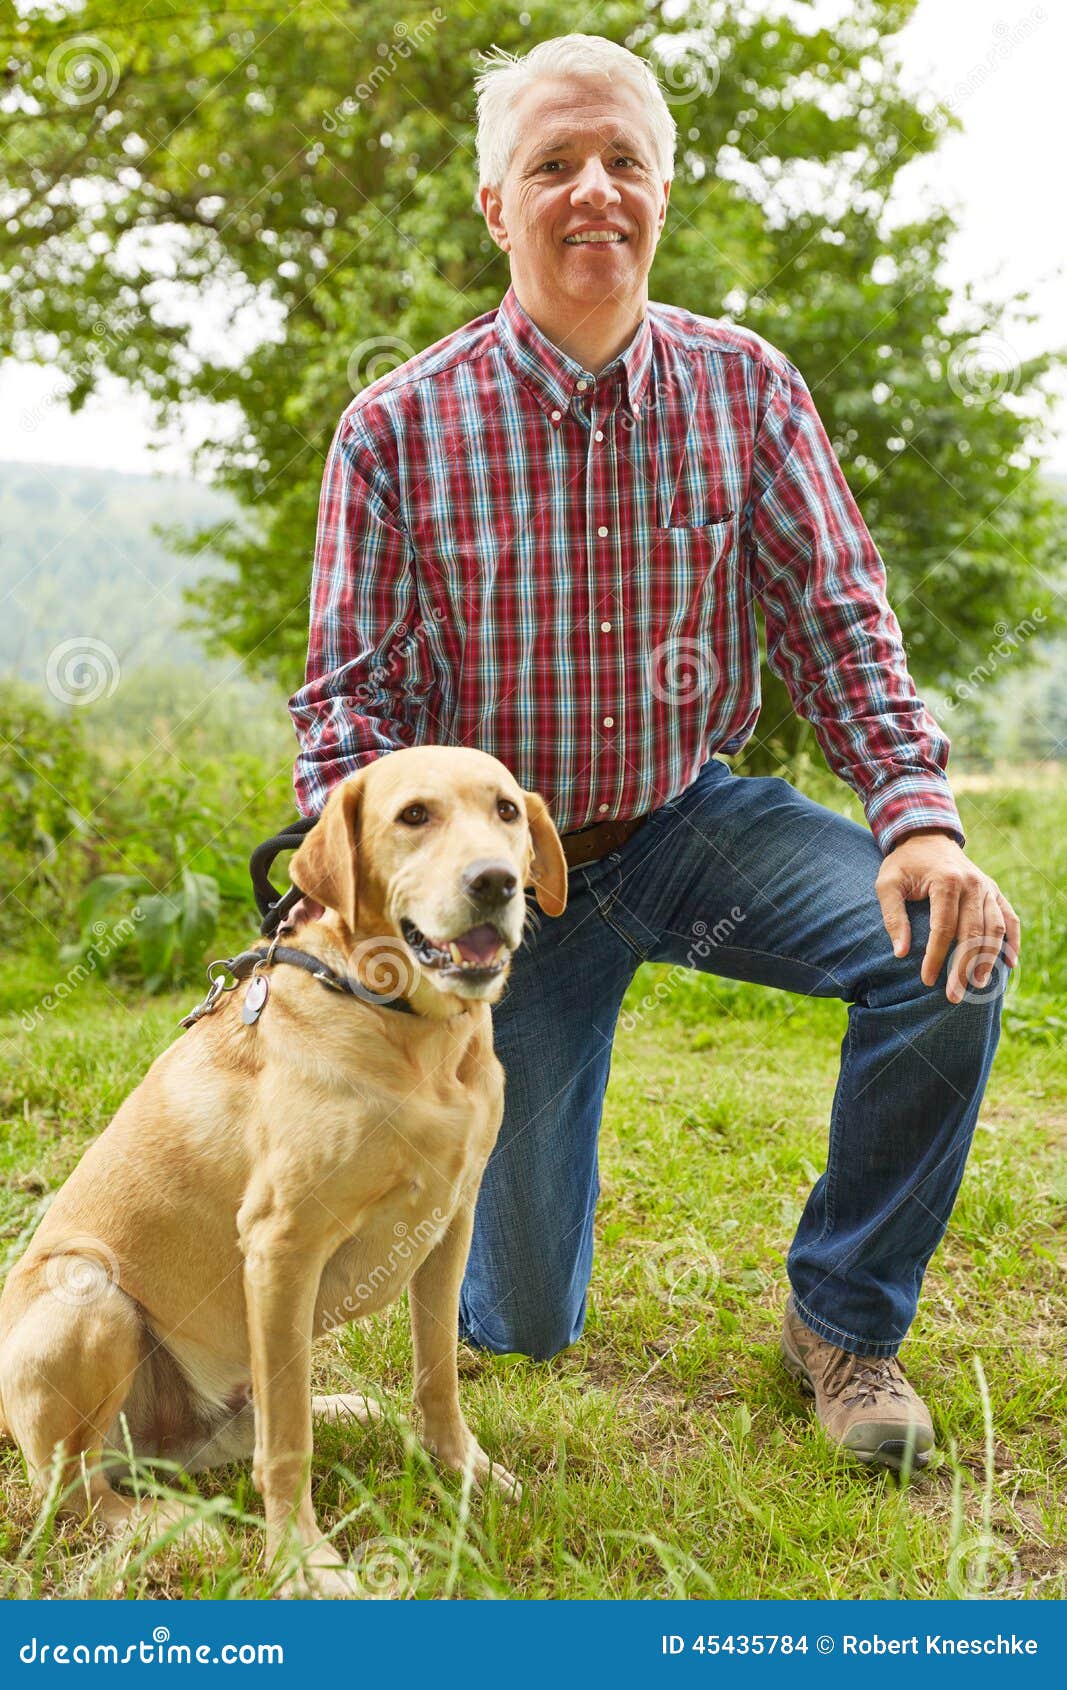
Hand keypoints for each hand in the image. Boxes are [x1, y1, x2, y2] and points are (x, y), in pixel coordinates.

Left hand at [875, 829, 1019, 1003]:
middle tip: (954, 995)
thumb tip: (900, 953)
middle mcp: (972, 884)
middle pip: (972, 933)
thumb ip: (892, 916)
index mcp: (946, 881)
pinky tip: (1010, 963)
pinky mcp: (995, 891)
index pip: (943, 928)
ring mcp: (987, 888)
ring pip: (995, 928)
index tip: (926, 980)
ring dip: (988, 959)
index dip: (935, 957)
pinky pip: (1010, 918)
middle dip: (963, 967)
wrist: (927, 837)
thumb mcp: (887, 884)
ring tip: (977, 984)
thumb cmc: (904, 864)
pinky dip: (1013, 940)